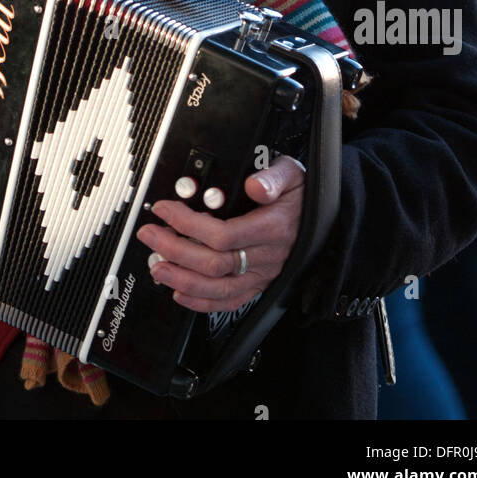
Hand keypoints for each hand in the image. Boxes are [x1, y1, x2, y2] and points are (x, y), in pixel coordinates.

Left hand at [136, 155, 305, 313]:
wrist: (326, 223)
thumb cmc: (303, 197)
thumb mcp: (293, 174)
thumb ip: (273, 177)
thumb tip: (254, 186)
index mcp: (271, 228)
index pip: (222, 235)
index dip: (188, 224)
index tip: (165, 209)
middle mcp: (265, 257)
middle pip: (213, 263)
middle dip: (174, 250)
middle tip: (150, 235)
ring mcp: (260, 274)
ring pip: (217, 289)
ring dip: (181, 279)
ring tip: (157, 266)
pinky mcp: (257, 284)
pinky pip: (229, 303)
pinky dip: (201, 304)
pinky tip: (180, 294)